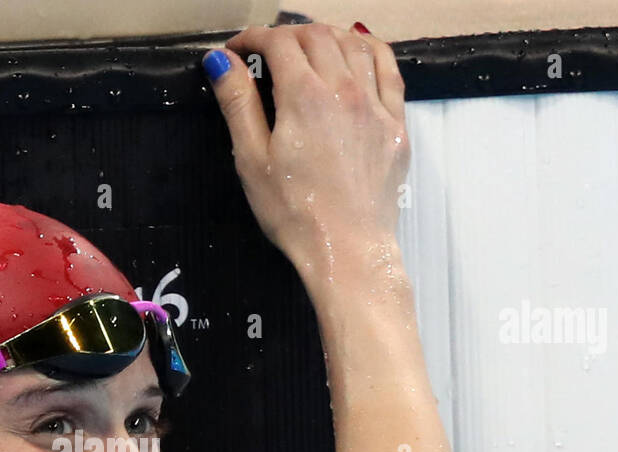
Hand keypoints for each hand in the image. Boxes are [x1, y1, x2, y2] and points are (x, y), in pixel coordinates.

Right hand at [204, 23, 410, 270]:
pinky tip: (358, 51)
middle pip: (316, 36)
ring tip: (308, 48)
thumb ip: (238, 103)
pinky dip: (369, 50)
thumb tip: (221, 60)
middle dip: (287, 35)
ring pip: (353, 45)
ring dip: (326, 36)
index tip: (238, 49)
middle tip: (267, 51)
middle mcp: (344, 90)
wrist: (347, 250)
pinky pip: (388, 70)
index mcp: (304, 96)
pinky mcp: (396, 125)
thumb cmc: (294, 213)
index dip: (253, 38)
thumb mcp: (251, 160)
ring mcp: (375, 106)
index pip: (278, 43)